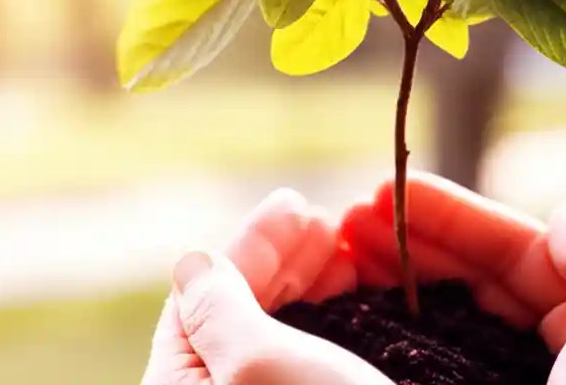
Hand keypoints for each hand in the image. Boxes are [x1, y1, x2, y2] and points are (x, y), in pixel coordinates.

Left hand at [142, 188, 392, 383]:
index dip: (251, 247)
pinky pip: (319, 363)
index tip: (296, 202)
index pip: (199, 300)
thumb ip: (217, 307)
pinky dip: (342, 325)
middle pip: (243, 317)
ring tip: (352, 252)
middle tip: (330, 220)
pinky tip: (374, 301)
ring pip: (285, 340)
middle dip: (287, 261)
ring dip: (317, 287)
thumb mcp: (255, 363)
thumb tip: (191, 261)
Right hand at [341, 174, 565, 384]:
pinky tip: (350, 302)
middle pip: (471, 285)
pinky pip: (419, 363)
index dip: (460, 218)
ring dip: (391, 278)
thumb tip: (565, 214)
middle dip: (412, 242)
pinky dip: (385, 326)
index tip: (394, 193)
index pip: (522, 260)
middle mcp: (545, 373)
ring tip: (339, 246)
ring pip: (439, 323)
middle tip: (351, 217)